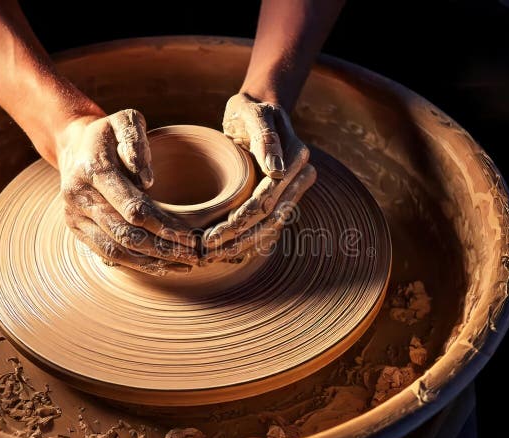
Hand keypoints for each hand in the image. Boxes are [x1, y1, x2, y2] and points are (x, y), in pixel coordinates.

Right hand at [59, 109, 198, 275]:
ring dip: (151, 263)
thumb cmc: (109, 133)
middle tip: (193, 256)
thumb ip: (136, 142)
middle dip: (162, 249)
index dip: (163, 226)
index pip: (132, 208)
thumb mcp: (125, 121)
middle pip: (125, 234)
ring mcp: (74, 216)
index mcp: (93, 169)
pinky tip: (160, 266)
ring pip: (114, 251)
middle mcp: (79, 196)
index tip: (190, 236)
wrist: (73, 145)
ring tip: (182, 266)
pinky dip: (135, 264)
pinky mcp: (76, 229)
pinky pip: (106, 254)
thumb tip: (147, 180)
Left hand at [202, 94, 316, 261]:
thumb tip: (276, 171)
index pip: (267, 199)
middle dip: (238, 239)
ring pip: (270, 227)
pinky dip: (249, 241)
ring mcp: (294, 190)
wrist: (259, 110)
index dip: (240, 220)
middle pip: (269, 218)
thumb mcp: (254, 113)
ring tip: (214, 257)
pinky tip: (227, 253)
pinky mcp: (283, 198)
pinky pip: (269, 225)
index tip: (212, 235)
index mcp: (296, 158)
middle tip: (207, 252)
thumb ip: (265, 136)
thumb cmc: (250, 109)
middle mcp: (301, 177)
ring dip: (243, 245)